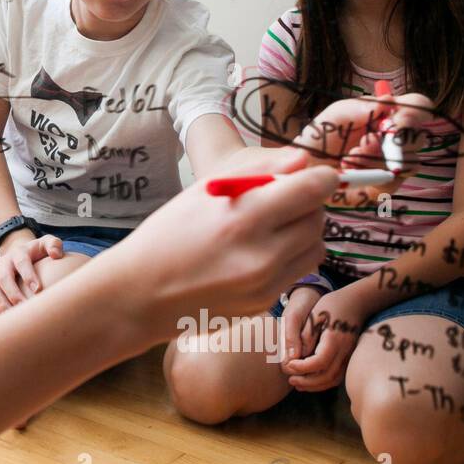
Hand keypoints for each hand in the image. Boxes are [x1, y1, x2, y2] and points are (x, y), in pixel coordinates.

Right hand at [0, 233, 65, 313]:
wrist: (18, 254)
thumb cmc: (37, 253)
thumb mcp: (46, 244)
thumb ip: (54, 244)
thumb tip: (56, 254)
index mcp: (18, 252)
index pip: (21, 262)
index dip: (28, 275)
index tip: (38, 290)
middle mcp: (4, 262)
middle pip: (4, 277)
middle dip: (14, 294)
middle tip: (25, 307)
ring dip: (2, 302)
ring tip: (14, 315)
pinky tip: (4, 316)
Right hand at [98, 150, 339, 341]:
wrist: (141, 293)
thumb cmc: (168, 234)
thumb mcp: (204, 191)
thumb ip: (257, 171)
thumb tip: (303, 161)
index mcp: (243, 217)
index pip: (311, 190)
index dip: (322, 178)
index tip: (319, 175)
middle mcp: (261, 253)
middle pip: (317, 217)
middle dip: (308, 204)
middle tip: (284, 200)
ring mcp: (266, 283)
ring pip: (316, 246)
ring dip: (304, 231)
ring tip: (271, 228)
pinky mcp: (265, 302)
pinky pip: (299, 270)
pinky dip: (290, 256)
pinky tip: (260, 252)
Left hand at [284, 287, 366, 391]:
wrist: (356, 302)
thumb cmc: (331, 306)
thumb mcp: (314, 317)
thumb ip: (304, 338)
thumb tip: (292, 358)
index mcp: (335, 340)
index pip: (319, 362)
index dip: (302, 368)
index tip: (288, 365)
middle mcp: (345, 351)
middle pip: (327, 375)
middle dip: (307, 381)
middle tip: (290, 379)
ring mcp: (350, 355)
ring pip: (334, 379)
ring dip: (315, 385)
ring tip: (298, 384)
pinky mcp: (350, 357)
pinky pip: (338, 375)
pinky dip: (324, 381)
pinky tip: (311, 380)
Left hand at [299, 92, 432, 173]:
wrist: (303, 166)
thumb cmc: (322, 136)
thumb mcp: (335, 116)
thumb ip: (359, 107)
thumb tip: (388, 101)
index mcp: (388, 115)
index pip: (418, 106)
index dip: (415, 114)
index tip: (396, 122)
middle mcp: (397, 139)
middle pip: (418, 138)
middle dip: (395, 141)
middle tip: (367, 141)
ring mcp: (394, 164)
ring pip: (408, 163)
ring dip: (377, 158)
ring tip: (349, 157)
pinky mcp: (384, 187)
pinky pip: (391, 183)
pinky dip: (370, 175)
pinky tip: (349, 169)